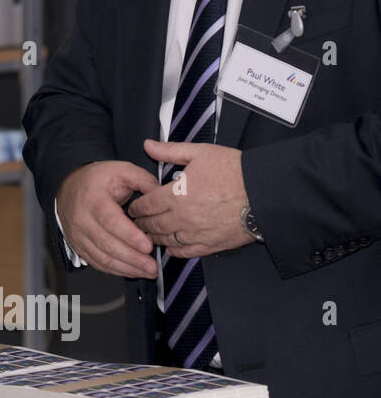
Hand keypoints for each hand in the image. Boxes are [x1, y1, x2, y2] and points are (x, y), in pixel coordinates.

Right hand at [55, 160, 160, 277]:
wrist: (69, 187)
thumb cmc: (97, 180)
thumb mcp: (121, 170)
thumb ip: (144, 180)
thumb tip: (163, 196)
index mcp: (93, 199)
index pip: (110, 221)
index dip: (129, 236)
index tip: (148, 246)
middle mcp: (82, 220)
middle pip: (107, 244)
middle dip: (132, 258)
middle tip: (153, 266)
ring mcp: (79, 235)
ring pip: (102, 257)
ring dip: (126, 268)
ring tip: (148, 271)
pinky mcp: (79, 246)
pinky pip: (97, 263)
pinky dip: (116, 270)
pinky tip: (132, 271)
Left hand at [128, 139, 251, 258]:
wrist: (264, 192)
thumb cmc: (233, 170)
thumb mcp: (200, 153)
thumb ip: (170, 151)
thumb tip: (147, 145)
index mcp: (175, 195)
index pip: (146, 206)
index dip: (136, 208)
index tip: (132, 208)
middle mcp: (181, 217)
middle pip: (152, 225)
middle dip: (141, 224)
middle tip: (135, 224)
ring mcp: (196, 233)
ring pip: (166, 240)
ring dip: (154, 238)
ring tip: (148, 235)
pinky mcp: (211, 245)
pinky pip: (186, 252)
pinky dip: (174, 251)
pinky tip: (169, 248)